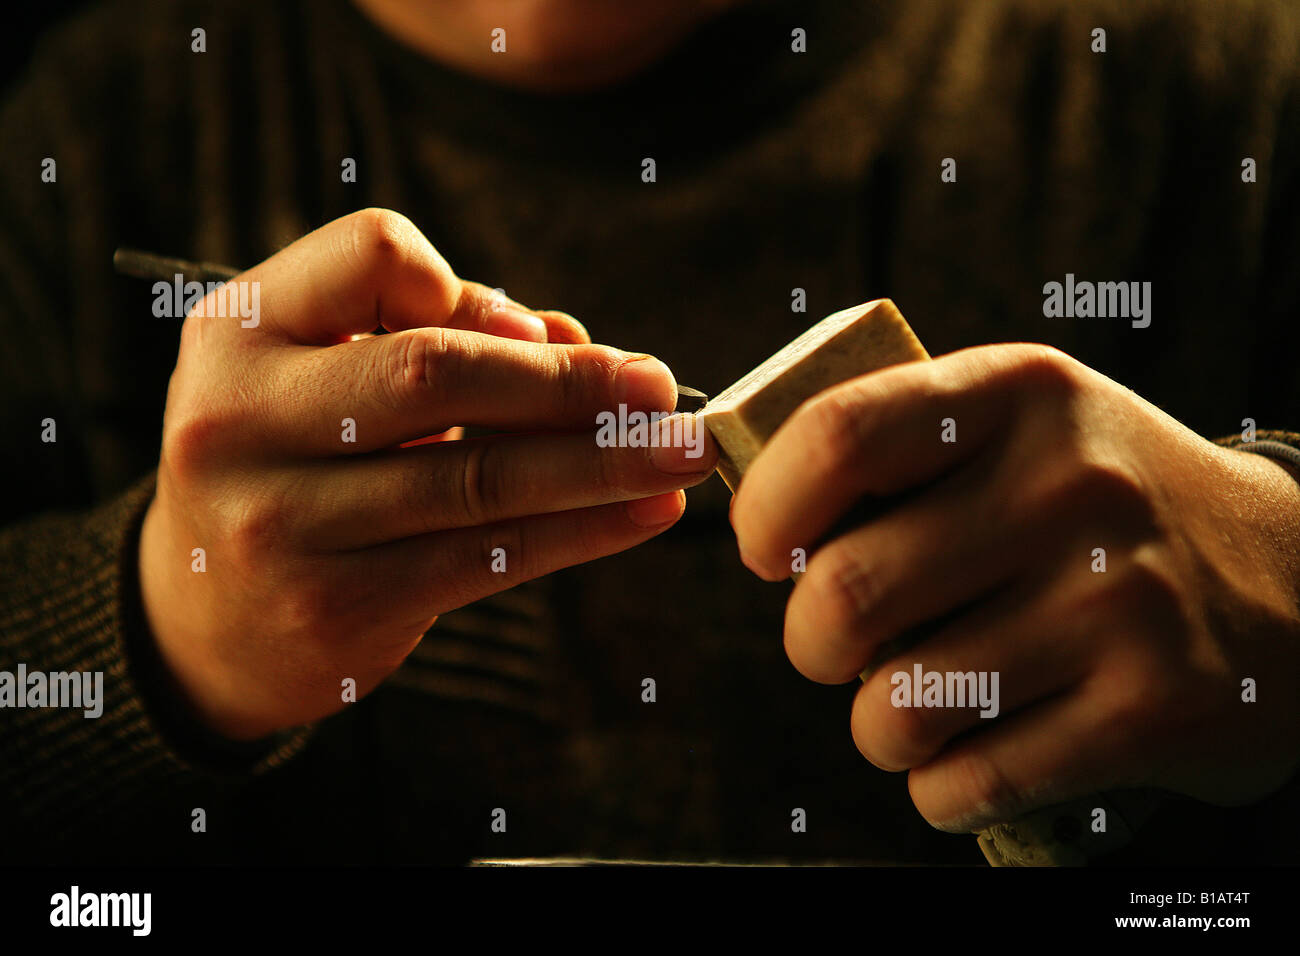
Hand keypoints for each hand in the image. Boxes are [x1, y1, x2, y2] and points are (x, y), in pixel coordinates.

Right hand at [138, 209, 715, 740]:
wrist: (206, 620)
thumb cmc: (295, 463)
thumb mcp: (323, 376)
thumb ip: (442, 340)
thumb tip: (578, 345)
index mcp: (240, 331)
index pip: (371, 253)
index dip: (469, 285)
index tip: (538, 331)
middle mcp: (241, 419)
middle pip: (436, 372)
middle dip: (568, 381)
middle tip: (661, 388)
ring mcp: (281, 521)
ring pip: (478, 477)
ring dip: (602, 461)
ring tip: (684, 452)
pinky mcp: (335, 606)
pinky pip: (485, 556)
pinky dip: (580, 532)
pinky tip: (645, 515)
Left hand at [731, 343, 1299, 831]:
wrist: (1289, 579)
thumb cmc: (1099, 505)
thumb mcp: (1020, 426)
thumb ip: (898, 448)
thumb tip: (751, 511)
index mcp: (1020, 393)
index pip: (837, 435)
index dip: (765, 507)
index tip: (762, 549)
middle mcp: (1073, 485)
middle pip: (845, 592)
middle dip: (810, 642)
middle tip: (833, 644)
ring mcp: (1120, 601)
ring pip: (897, 709)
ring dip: (876, 726)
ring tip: (907, 704)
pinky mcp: (1153, 711)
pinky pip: (969, 783)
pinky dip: (939, 787)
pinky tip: (965, 755)